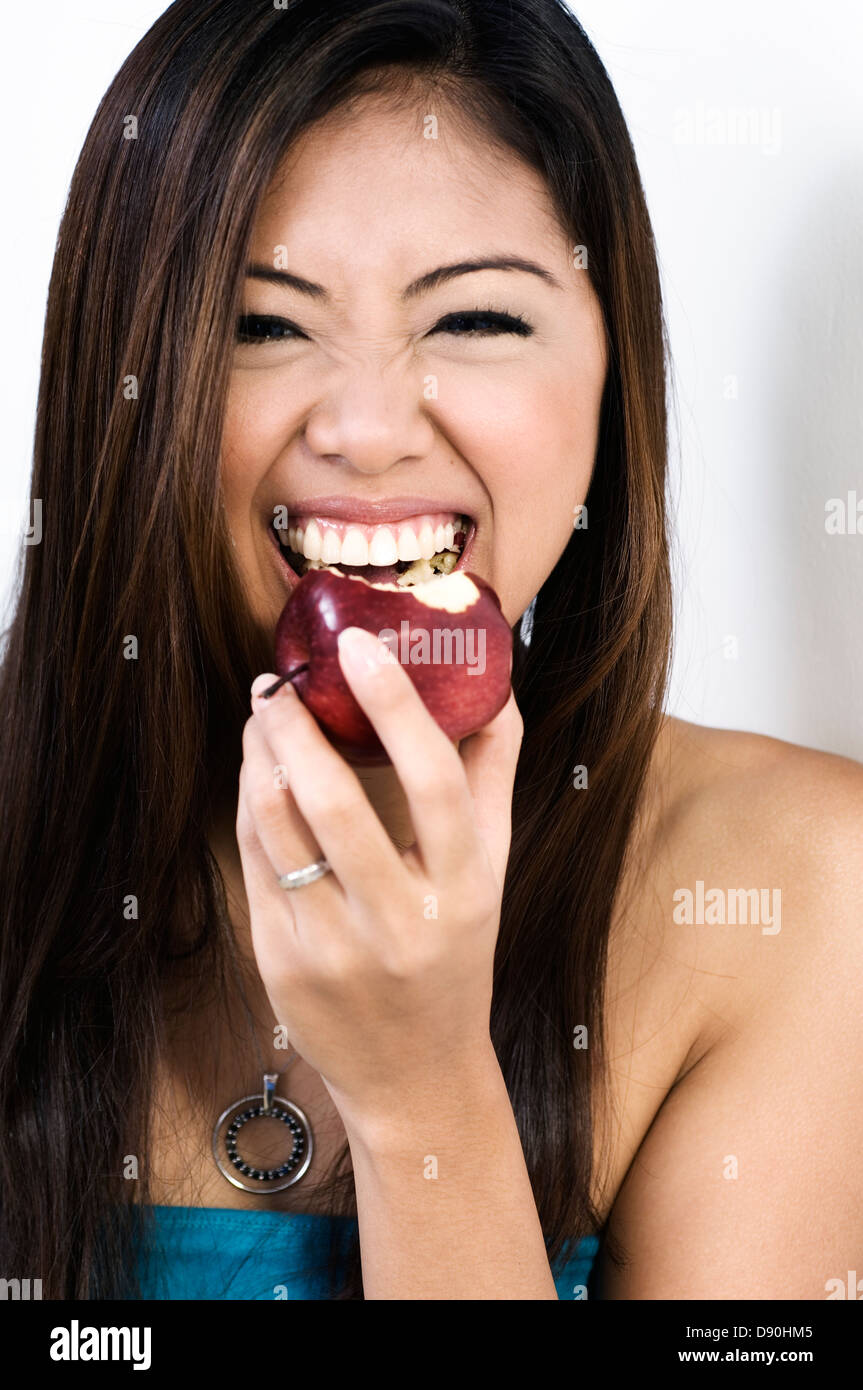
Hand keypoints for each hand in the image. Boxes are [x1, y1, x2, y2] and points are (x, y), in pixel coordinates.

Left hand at [235, 625, 522, 1130]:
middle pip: (335, 802)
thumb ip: (490, 777)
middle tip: (279, 678)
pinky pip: (254, 863)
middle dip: (295, 725)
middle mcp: (400, 921)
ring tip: (261, 715)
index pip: (434, 781)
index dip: (396, 705)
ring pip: (278, 827)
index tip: (361, 647)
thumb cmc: (456, 953)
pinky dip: (250, 805)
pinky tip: (256, 772)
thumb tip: (494, 684)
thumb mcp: (491, 872)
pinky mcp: (281, 964)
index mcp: (464, 890)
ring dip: (259, 756)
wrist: (414, 1074)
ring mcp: (333, 948)